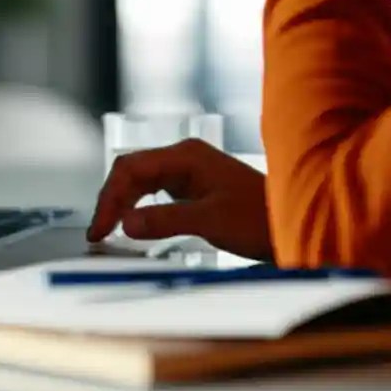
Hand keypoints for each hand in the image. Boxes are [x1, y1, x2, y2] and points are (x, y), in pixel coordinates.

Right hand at [86, 139, 272, 260]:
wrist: (293, 223)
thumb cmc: (259, 219)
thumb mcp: (210, 221)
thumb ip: (166, 220)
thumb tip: (125, 224)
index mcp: (186, 156)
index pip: (131, 168)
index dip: (109, 198)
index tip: (100, 229)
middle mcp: (185, 157)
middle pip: (132, 171)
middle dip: (111, 201)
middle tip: (98, 234)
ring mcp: (190, 170)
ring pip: (141, 181)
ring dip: (123, 204)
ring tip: (108, 231)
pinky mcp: (195, 186)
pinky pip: (155, 191)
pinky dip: (139, 207)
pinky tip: (133, 224)